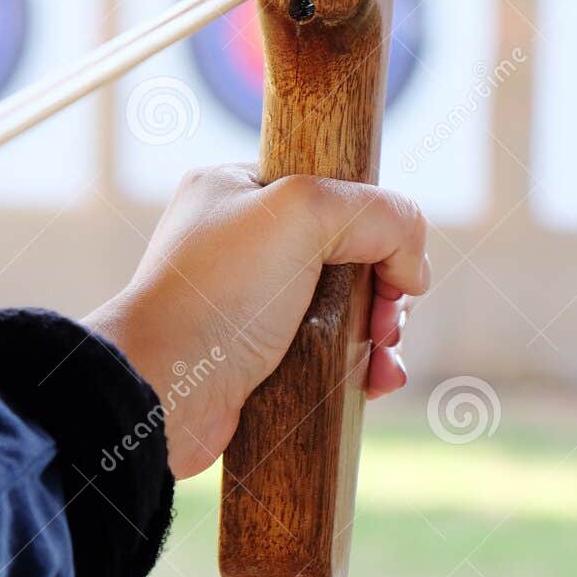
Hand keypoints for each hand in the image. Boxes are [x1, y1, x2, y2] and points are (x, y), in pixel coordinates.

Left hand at [87, 165, 429, 477]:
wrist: (165, 386)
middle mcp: (241, 242)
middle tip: (388, 318)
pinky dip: (359, 367)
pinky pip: (327, 354)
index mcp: (237, 189)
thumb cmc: (218, 292)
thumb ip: (379, 213)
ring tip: (384, 357)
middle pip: (349, 253)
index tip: (392, 266)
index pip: (334, 191)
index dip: (375, 227)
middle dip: (386, 289)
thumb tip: (411, 267)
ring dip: (381, 333)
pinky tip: (375, 381)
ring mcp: (248, 303)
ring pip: (345, 308)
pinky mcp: (257, 359)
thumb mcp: (305, 211)